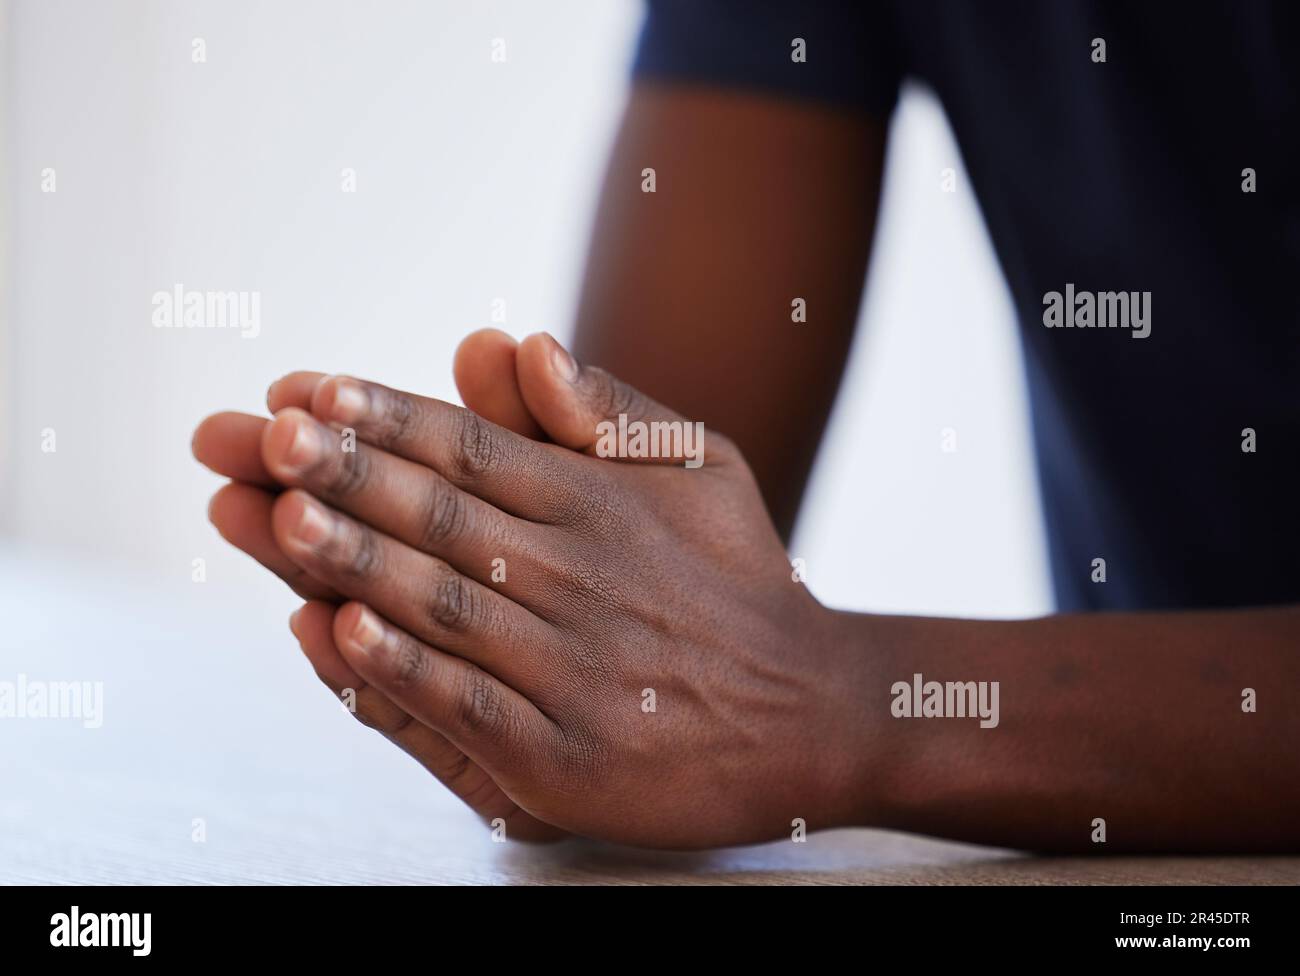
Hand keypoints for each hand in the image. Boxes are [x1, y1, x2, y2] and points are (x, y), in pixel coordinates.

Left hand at [254, 335, 871, 847]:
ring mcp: (570, 673)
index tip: (310, 391)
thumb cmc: (743, 578)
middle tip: (261, 434)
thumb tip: (524, 341)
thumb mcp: (703, 467)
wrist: (810, 712)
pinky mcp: (564, 758)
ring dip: (356, 559)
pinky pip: (468, 708)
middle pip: (443, 517)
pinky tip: (339, 635)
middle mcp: (580, 579)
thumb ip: (611, 411)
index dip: (388, 419)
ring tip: (279, 513)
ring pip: (443, 605)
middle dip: (345, 473)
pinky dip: (402, 672)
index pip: (474, 450)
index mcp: (601, 505)